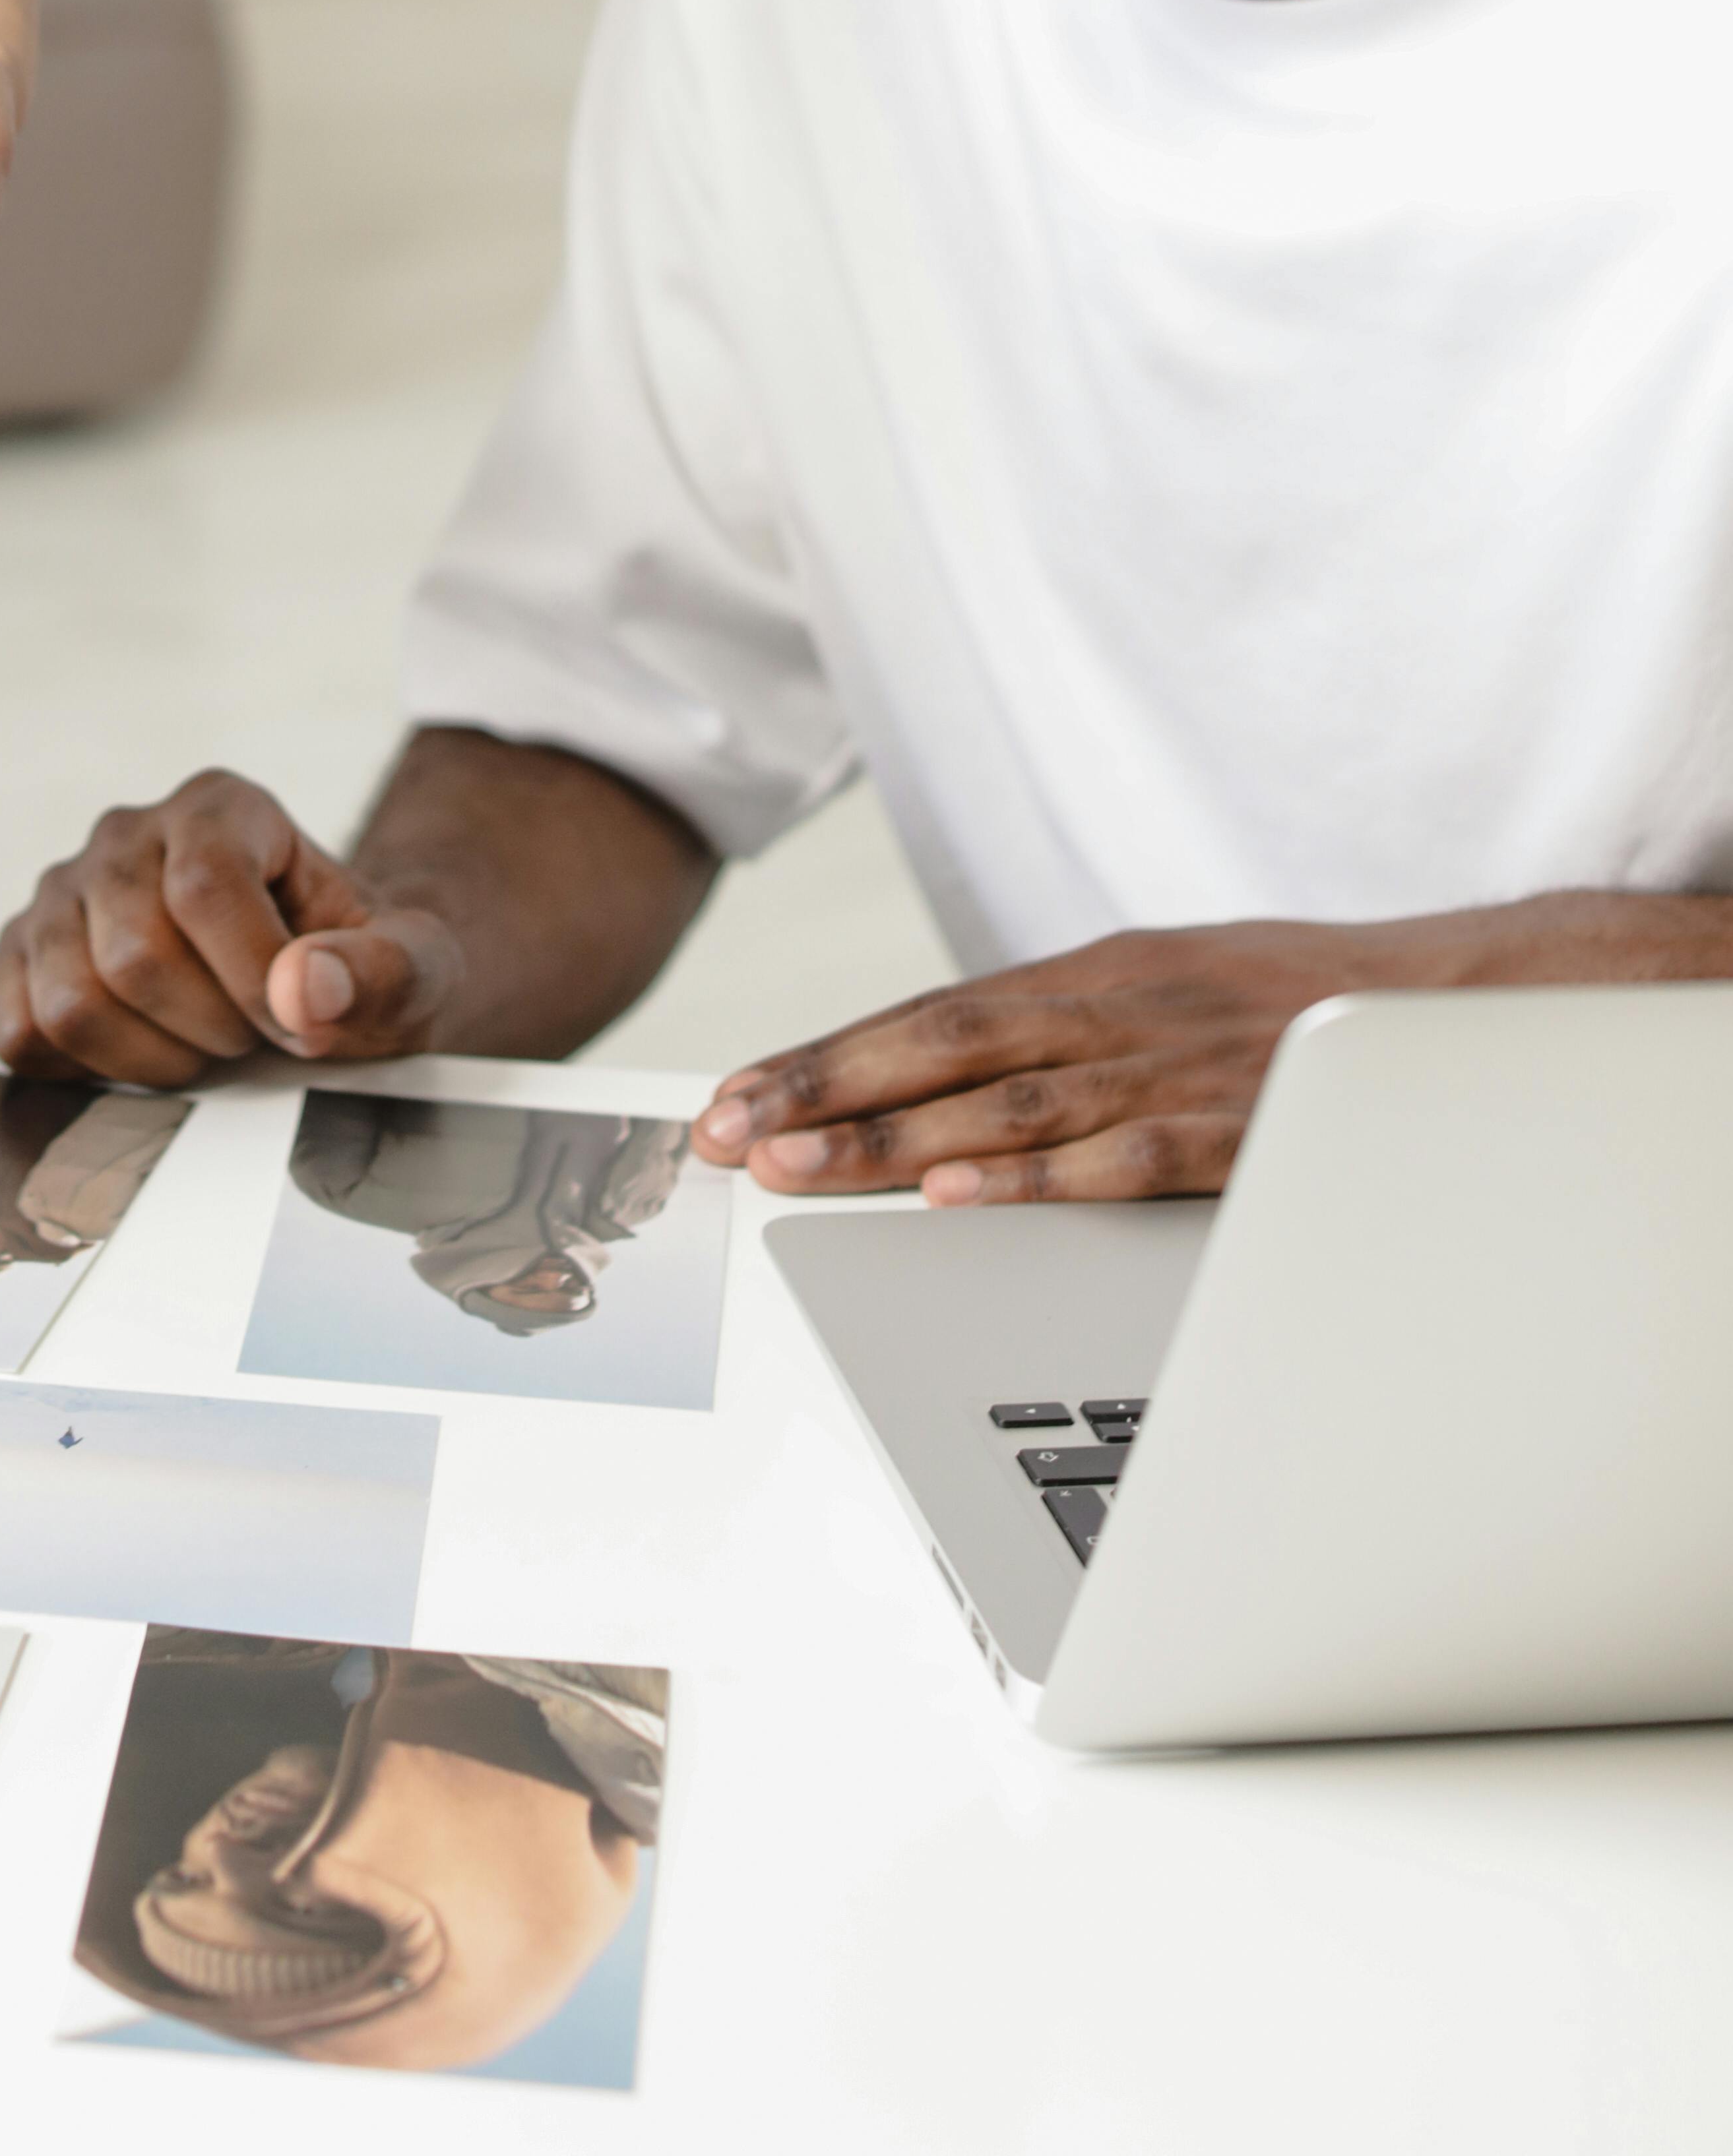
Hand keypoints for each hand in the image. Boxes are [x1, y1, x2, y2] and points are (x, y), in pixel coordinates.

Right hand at [0, 770, 466, 1085]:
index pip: (204, 888)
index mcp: (221, 807)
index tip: (301, 1029)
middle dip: (209, 1028)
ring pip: (71, 1002)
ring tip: (201, 1042)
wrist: (310, 986)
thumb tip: (305, 990)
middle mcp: (127, 833)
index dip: (252, 980)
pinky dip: (84, 1073)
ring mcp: (61, 892)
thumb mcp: (417, 967)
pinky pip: (16, 1033)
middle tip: (252, 1035)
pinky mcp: (19, 954)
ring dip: (151, 1059)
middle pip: (135, 955)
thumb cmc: (357, 969)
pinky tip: (142, 1053)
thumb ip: (387, 970)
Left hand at [692, 916, 1480, 1203]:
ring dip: (893, 1138)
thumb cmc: (1289, 1004)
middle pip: (939, 1048)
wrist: (1444, 998)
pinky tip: (959, 1197)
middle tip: (727, 1135)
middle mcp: (1113, 1007)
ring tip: (797, 1167)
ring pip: (1004, 1102)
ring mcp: (1169, 1065)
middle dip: (822, 1093)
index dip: (823, 1056)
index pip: (926, 1014)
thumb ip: (1063, 1031)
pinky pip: (1117, 1155)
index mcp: (1092, 973)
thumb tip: (953, 1081)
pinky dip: (1035, 1176)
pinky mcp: (1230, 1127)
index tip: (732, 1096)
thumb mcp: (1161, 990)